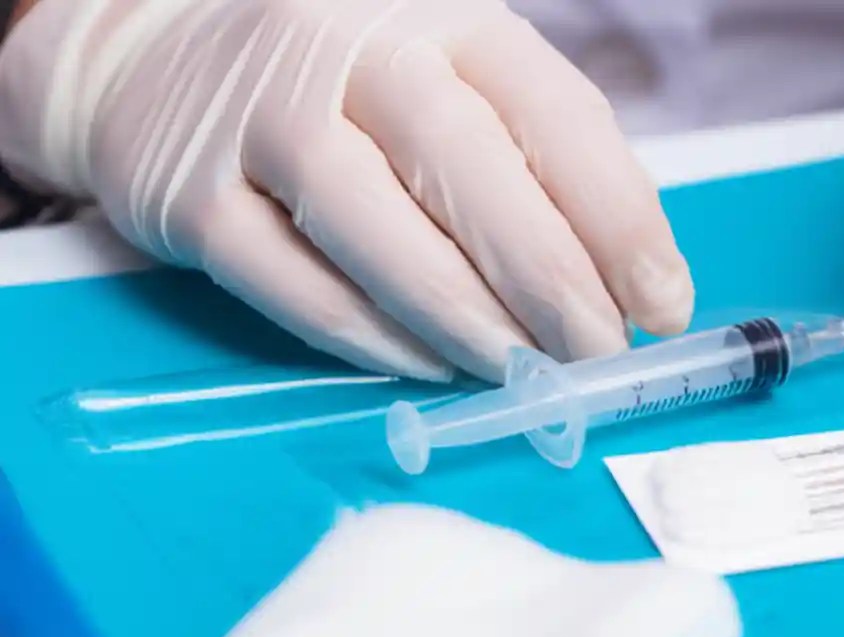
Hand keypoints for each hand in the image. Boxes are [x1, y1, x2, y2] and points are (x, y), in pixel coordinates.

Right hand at [0, 0, 693, 382]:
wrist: (159, 57)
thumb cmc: (344, 88)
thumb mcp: (448, 83)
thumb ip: (530, 161)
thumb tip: (626, 278)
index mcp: (442, 15)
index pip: (553, 111)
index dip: (619, 217)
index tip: (662, 299)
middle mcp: (350, 46)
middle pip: (468, 165)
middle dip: (551, 277)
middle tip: (599, 353)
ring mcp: (262, 115)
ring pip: (379, 228)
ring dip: (467, 318)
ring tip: (524, 372)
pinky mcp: (193, 194)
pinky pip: (298, 284)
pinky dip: (374, 338)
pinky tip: (428, 364)